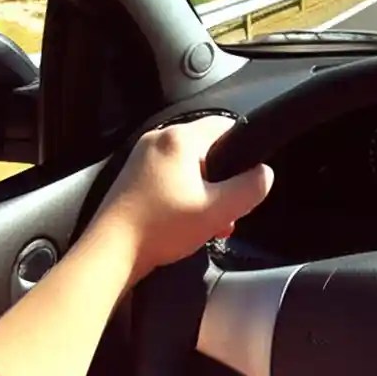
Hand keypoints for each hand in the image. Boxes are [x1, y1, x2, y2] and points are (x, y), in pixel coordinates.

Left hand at [83, 115, 273, 280]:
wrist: (112, 251)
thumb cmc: (160, 228)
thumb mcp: (218, 210)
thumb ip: (249, 189)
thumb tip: (264, 175)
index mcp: (179, 139)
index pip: (226, 125)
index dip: (243, 151)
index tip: (245, 180)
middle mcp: (158, 140)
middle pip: (207, 150)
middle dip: (222, 182)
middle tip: (225, 211)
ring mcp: (142, 157)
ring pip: (189, 166)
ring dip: (204, 192)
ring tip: (206, 223)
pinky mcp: (134, 176)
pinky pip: (170, 177)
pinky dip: (183, 195)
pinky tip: (185, 222)